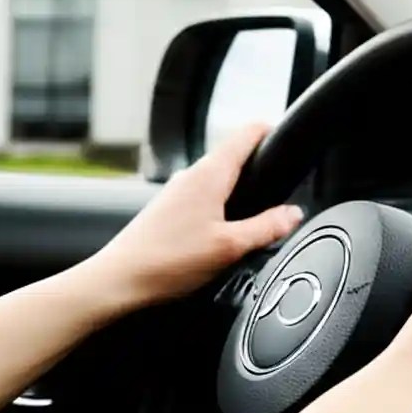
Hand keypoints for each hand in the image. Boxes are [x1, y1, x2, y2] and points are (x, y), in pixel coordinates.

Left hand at [84, 123, 303, 311]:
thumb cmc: (167, 261)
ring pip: (219, 179)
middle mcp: (192, 176)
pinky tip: (225, 233)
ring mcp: (178, 192)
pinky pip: (204, 197)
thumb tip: (293, 214)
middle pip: (234, 156)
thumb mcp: (230, 247)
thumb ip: (266, 227)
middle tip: (282, 184)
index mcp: (210, 174)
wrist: (118, 281)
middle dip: (259, 166)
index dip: (271, 131)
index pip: (247, 133)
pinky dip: (222, 206)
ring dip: (240, 189)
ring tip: (258, 212)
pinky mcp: (169, 211)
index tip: (287, 139)